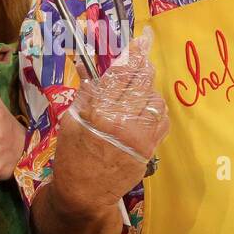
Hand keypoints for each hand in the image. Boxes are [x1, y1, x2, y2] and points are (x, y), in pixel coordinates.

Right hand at [50, 33, 169, 212]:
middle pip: (143, 82)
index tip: (142, 40)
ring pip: (155, 99)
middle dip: (144, 65)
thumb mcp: (71, 120)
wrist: (84, 193)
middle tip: (144, 53)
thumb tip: (87, 64)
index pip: (121, 74)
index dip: (133, 54)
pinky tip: (146, 108)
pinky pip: (163, 120)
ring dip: (148, 89)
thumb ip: (85, 91)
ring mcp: (141, 136)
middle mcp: (124, 122)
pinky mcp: (151, 148)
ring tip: (138, 88)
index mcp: (100, 112)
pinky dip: (157, 109)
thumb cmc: (72, 155)